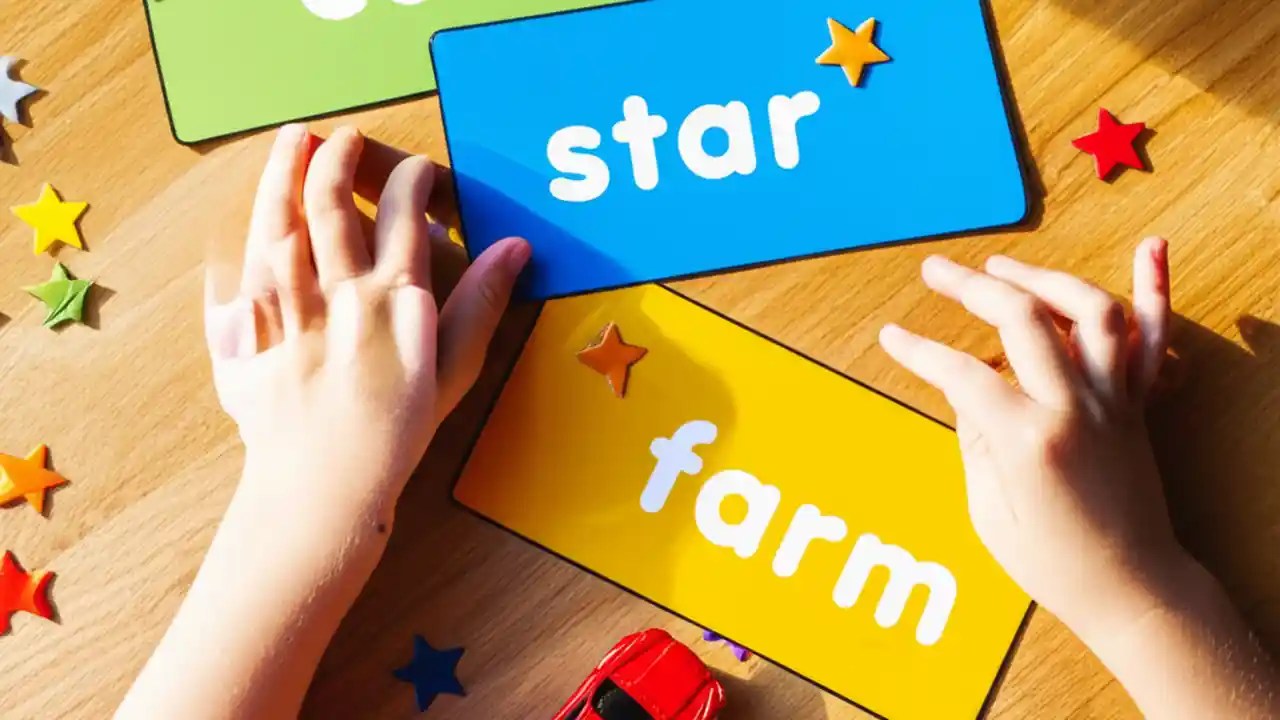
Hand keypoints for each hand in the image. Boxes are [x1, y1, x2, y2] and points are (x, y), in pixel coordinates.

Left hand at [204, 124, 529, 517]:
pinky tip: (254, 215)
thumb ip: (483, 303)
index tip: (421, 171)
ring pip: (280, 226)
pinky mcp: (250, 338)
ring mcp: (288, 315)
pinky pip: (243, 272)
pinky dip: (247, 236)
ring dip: (282, 176)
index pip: (404, 213)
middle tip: (343, 136)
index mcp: (395, 303)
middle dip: (337, 159)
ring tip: (291, 141)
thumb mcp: (455, 371)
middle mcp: (339, 298)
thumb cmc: (397, 435)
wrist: (323, 492)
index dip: (414, 179)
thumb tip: (515, 248)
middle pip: (331, 205)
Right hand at [879, 238, 1185, 642]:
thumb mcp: (987, 510)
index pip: (961, 374)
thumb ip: (974, 440)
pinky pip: (1153, 338)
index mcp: (1026, 440)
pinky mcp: (1137, 405)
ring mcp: (1113, 402)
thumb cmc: (1052, 562)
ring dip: (1044, 277)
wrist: (1130, 587)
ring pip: (1089, 311)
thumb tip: (967, 391)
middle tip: (936, 270)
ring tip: (1004, 268)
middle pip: (1022, 319)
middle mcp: (1074, 408)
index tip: (890, 335)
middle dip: (971, 286)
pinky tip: (1150, 248)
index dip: (918, 350)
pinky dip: (1156, 289)